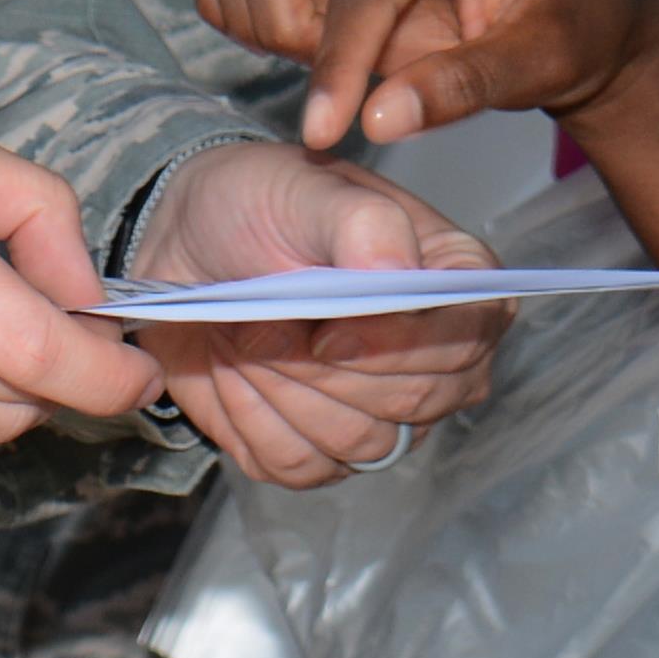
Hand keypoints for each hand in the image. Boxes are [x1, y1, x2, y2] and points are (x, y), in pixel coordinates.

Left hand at [122, 135, 508, 486]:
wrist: (190, 250)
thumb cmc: (261, 206)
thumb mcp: (305, 190)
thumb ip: (362, 224)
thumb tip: (396, 271)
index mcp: (452, 281)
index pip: (468, 335)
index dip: (398, 344)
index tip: (325, 332)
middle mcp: (433, 356)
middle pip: (416, 400)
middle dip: (326, 369)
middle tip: (263, 321)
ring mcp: (382, 411)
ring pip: (360, 444)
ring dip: (284, 392)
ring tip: (247, 337)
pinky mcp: (324, 448)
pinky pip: (302, 466)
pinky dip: (253, 422)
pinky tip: (233, 372)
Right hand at [201, 0, 658, 152]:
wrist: (577, 11)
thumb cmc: (569, 25)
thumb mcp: (539, 61)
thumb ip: (461, 86)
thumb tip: (377, 121)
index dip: (335, 64)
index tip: (325, 130)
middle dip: (281, 18)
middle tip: (337, 76)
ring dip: (257, 12)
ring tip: (324, 59)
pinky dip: (246, 12)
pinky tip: (307, 50)